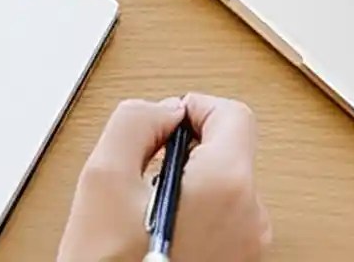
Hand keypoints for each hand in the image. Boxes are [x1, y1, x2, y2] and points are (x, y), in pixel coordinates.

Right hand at [57, 94, 269, 261]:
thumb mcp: (102, 179)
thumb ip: (133, 122)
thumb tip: (160, 111)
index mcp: (227, 185)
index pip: (233, 114)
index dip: (194, 107)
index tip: (164, 120)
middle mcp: (251, 217)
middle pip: (229, 153)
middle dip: (184, 152)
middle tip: (141, 172)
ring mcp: (249, 248)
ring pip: (224, 190)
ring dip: (187, 188)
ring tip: (144, 213)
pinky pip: (223, 224)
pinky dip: (194, 219)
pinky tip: (156, 236)